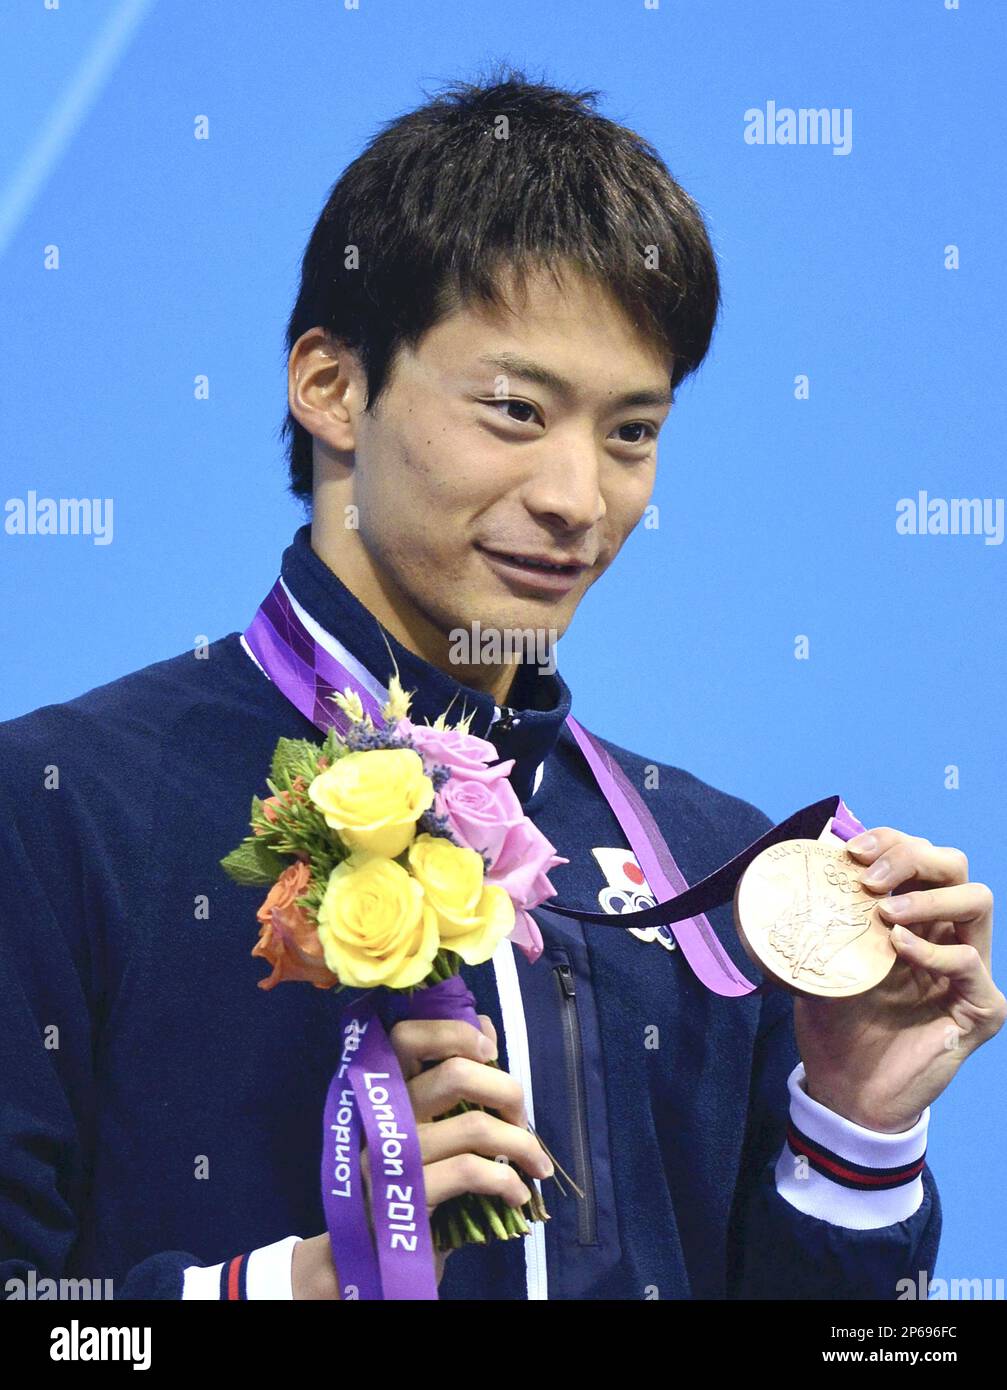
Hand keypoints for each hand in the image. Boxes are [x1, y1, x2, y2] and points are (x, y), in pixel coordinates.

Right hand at [291, 1014, 550, 1297]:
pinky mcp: (407, 1196)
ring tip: (535, 1163)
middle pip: (454, 1074)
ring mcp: (392, 1155)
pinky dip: (508, 1181)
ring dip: (521, 1143)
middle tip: (521, 1117)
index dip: (455, 1032)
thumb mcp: (430, 1124)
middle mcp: (382, 1115)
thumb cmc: (413, 1178)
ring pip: (474, 1125)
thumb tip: (485, 1028)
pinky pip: (472, 1171)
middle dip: (506, 1090)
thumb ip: (453, 1075)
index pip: (408, 1035)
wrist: (377, 1255)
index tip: (489, 1051)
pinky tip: (518, 1195)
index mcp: (385, 1089)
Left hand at [793, 826, 1005, 1132]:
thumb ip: (823, 917)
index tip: (851, 851)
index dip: (891, 841)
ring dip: (928, 896)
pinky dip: (934, 950)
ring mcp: (970, 970)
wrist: (846, 1089)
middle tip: (871, 877)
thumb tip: (796, 869)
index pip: (920, 856)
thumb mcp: (822, 958)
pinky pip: (971, 964)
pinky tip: (897, 947)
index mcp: (915, 916)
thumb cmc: (837, 1023)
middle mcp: (947, 934)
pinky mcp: (981, 1008)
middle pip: (955, 866)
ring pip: (977, 901)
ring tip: (884, 911)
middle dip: (913, 856)